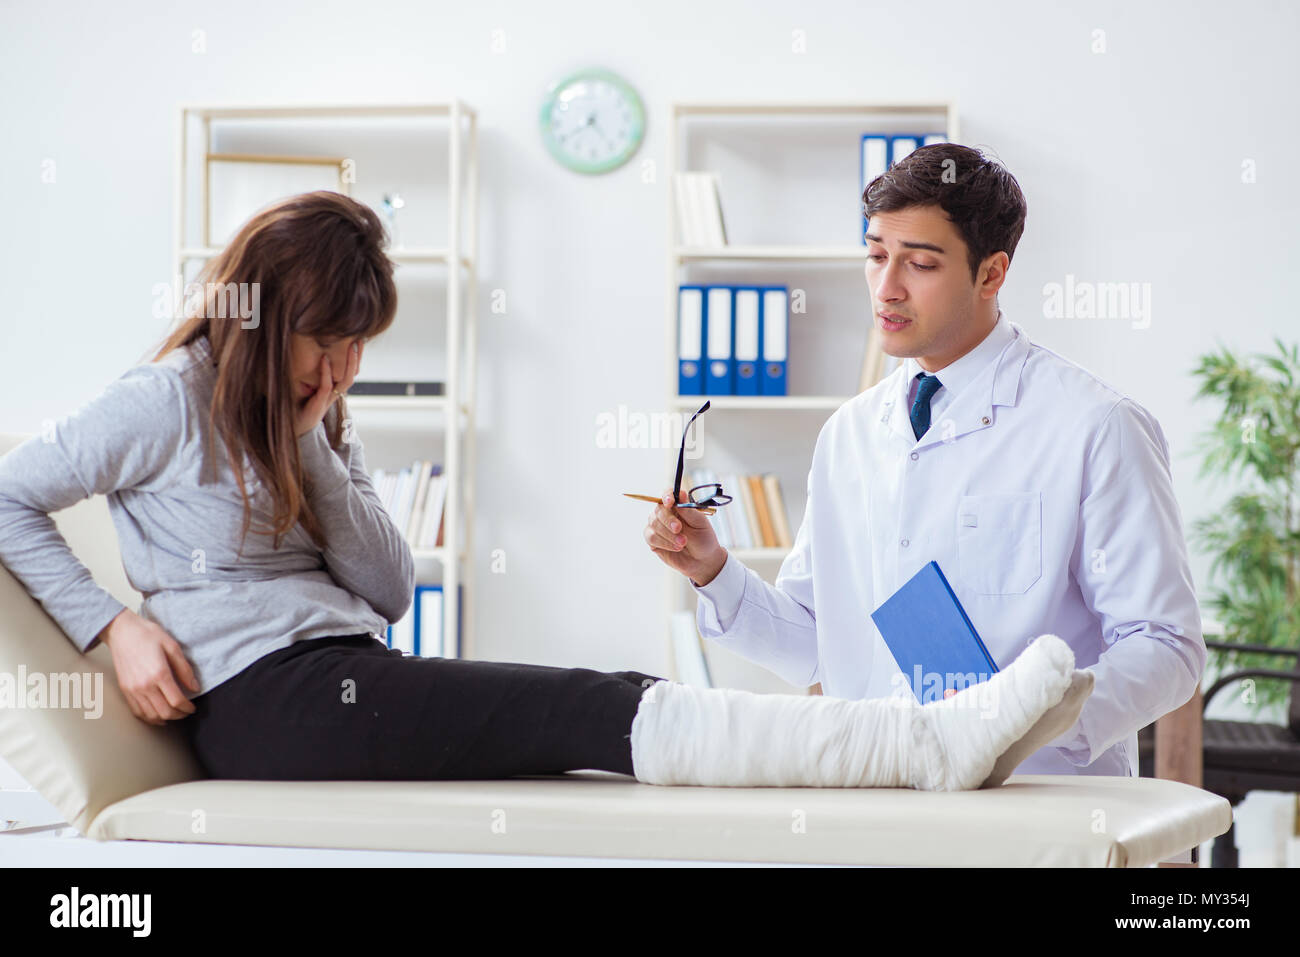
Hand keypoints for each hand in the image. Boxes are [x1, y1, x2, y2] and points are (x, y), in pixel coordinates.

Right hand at [98, 609, 200, 725]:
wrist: (122, 631)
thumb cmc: (147, 635)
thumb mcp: (172, 646)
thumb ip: (185, 669)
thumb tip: (195, 687)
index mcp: (159, 673)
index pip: (176, 700)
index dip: (187, 708)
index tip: (193, 708)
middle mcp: (144, 685)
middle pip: (164, 712)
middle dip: (179, 715)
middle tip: (186, 712)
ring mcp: (132, 689)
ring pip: (150, 715)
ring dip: (165, 719)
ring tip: (174, 714)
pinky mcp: (125, 690)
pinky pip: (137, 711)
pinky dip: (148, 717)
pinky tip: (157, 715)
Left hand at [295, 339, 363, 437]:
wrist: (296, 425)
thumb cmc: (301, 404)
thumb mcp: (310, 386)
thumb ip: (315, 373)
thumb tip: (315, 352)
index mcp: (336, 388)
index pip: (351, 371)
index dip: (356, 357)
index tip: (357, 341)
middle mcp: (336, 392)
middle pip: (353, 374)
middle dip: (357, 357)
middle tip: (359, 340)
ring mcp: (330, 397)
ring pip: (346, 380)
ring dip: (350, 363)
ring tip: (351, 347)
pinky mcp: (321, 401)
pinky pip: (327, 385)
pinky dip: (326, 371)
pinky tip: (324, 358)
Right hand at [644, 486, 727, 585]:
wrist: (702, 561)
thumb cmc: (703, 539)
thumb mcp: (700, 523)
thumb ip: (688, 510)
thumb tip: (680, 494)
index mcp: (678, 506)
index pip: (668, 494)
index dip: (667, 496)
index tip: (670, 502)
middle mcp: (666, 513)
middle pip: (659, 509)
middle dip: (669, 520)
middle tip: (679, 529)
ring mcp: (658, 526)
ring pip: (654, 524)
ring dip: (668, 535)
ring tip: (683, 543)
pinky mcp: (653, 540)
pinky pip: (651, 537)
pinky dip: (664, 543)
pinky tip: (676, 548)